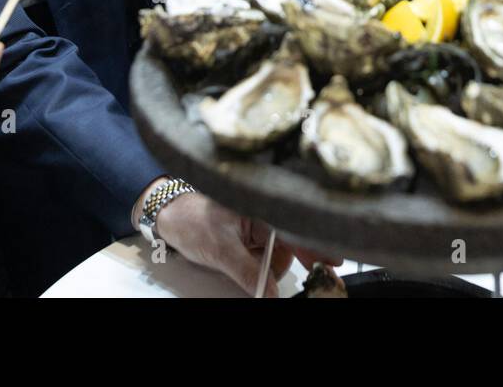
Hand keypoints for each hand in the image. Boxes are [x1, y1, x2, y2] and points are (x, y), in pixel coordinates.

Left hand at [150, 189, 340, 296]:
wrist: (168, 216)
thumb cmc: (191, 219)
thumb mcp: (220, 248)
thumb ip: (248, 271)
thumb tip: (270, 293)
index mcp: (262, 209)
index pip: (296, 230)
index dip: (316, 247)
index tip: (333, 262)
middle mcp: (264, 217)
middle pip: (288, 250)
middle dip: (276, 267)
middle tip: (264, 282)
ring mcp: (256, 230)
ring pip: (275, 258)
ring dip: (263, 270)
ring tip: (235, 265)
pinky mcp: (249, 240)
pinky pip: (263, 259)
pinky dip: (257, 269)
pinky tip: (241, 267)